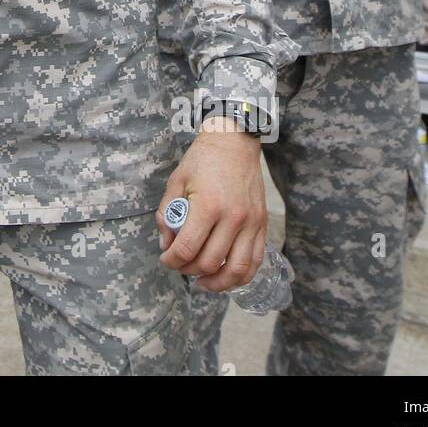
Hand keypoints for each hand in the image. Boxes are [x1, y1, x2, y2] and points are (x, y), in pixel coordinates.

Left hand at [157, 120, 266, 292]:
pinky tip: (226, 277)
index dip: (172, 261)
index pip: (187, 248)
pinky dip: (240, 276)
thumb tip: (166, 245)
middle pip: (209, 262)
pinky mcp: (262, 225)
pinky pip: (255, 261)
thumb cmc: (202, 160)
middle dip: (188, 270)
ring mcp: (251, 223)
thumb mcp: (176, 182)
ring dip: (217, 283)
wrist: (234, 143)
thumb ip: (167, 215)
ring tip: (203, 283)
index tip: (165, 259)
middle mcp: (233, 218)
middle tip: (179, 266)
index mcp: (208, 206)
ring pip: (237, 270)